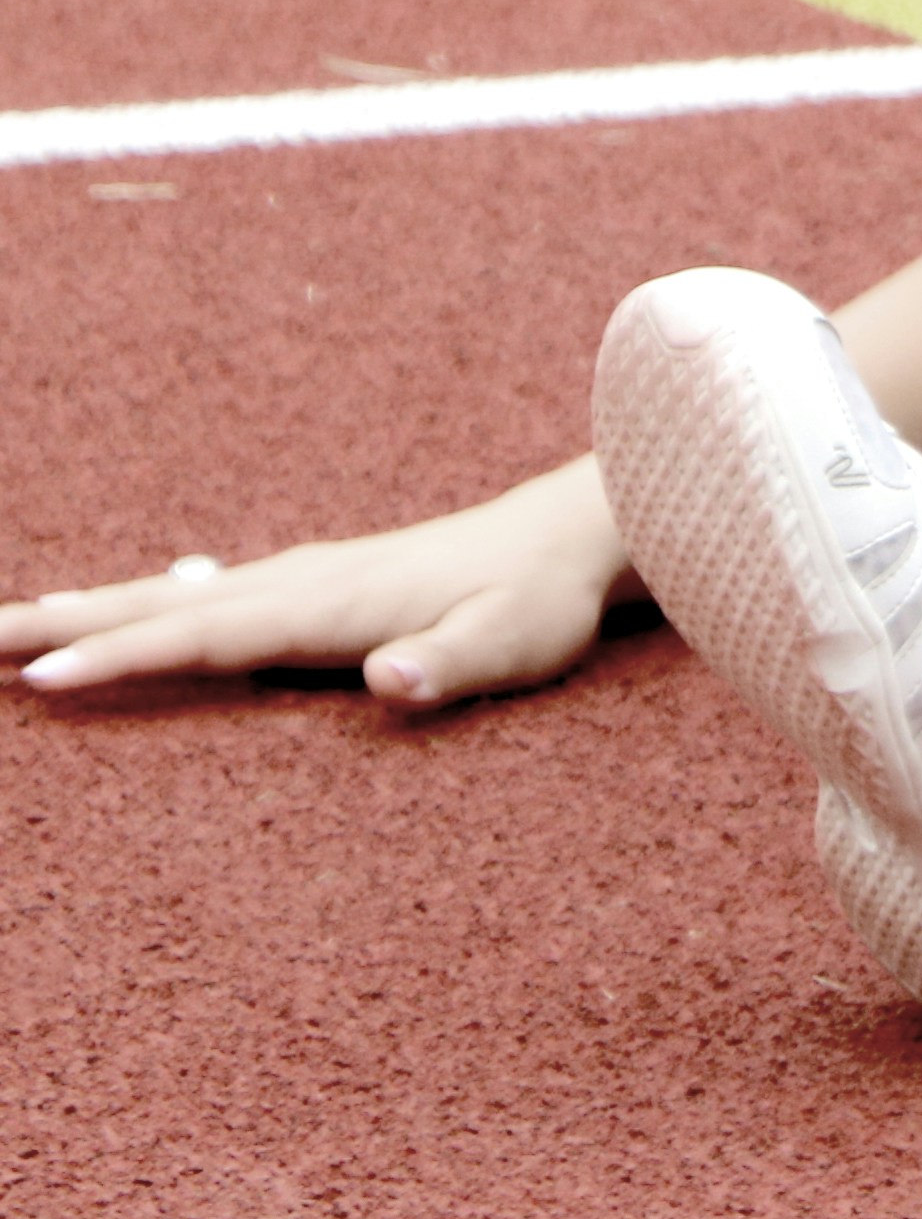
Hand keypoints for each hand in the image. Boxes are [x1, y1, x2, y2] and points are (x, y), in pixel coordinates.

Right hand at [5, 469, 625, 712]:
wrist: (570, 534)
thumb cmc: (541, 601)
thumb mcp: (510, 644)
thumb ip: (447, 666)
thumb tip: (389, 683)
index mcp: (326, 605)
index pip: (207, 636)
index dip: (125, 656)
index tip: (45, 675)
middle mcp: (300, 581)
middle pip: (162, 606)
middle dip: (66, 622)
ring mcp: (306, 576)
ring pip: (178, 594)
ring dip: (95, 606)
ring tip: (18, 618)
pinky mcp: (321, 579)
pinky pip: (216, 592)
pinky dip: (158, 598)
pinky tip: (145, 593)